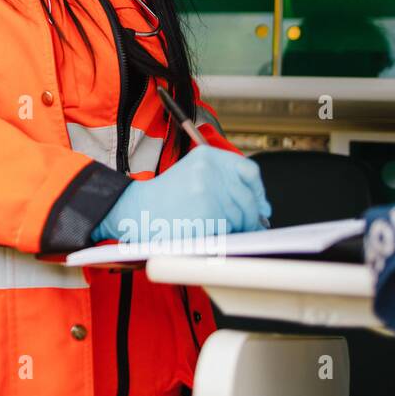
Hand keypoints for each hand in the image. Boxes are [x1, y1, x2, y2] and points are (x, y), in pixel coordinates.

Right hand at [91, 145, 270, 243]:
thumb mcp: (192, 174)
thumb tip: (261, 207)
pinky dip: (222, 239)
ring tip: (213, 230)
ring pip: (240, 218)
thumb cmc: (163, 197)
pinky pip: (227, 232)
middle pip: (247, 199)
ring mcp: (207, 192)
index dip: (259, 192)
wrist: (133, 210)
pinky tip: (206, 235)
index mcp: (207, 156)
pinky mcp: (205, 215)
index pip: (248, 171)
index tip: (261, 207)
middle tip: (243, 228)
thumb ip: (223, 181)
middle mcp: (209, 170)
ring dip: (234, 230)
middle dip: (249, 218)